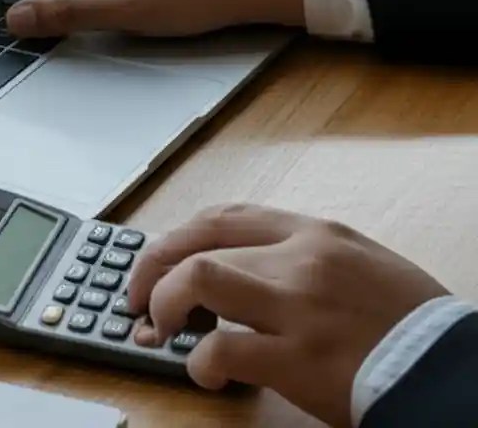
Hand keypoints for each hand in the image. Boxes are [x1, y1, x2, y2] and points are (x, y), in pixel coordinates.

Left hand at [126, 204, 448, 427]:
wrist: (449, 369)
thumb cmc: (408, 324)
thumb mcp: (359, 264)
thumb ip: (300, 259)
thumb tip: (241, 270)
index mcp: (315, 234)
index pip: (223, 216)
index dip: (176, 238)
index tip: (158, 261)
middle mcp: (301, 259)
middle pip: (197, 245)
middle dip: (153, 274)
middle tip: (141, 305)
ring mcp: (297, 305)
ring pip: (198, 278)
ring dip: (166, 305)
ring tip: (164, 331)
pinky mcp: (297, 357)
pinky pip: (221, 347)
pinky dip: (199, 362)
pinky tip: (206, 373)